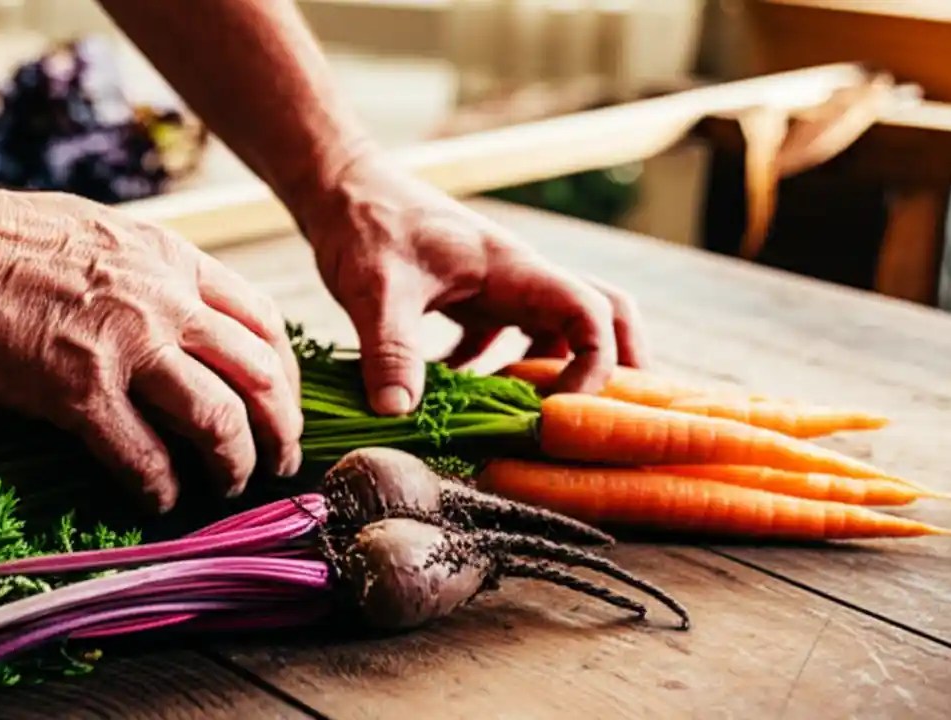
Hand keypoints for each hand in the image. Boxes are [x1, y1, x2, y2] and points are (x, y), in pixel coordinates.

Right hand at [0, 182, 302, 511]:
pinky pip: (143, 456)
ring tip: (230, 486)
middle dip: (281, 427)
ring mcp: (125, 346)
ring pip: (220, 418)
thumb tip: (177, 308)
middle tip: (280, 461)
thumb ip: (150, 270)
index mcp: (171, 260)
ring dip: (235, 463)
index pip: (263, 320)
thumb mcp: (101, 231)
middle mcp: (164, 301)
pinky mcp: (78, 391)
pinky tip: (160, 500)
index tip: (280, 403)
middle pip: (260, 374)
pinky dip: (160, 487)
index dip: (284, 373)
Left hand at [295, 154, 647, 414]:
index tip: (561, 413)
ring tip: (528, 426)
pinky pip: (502, 339)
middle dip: (612, 365)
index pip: (592, 313)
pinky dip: (494, 372)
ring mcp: (496, 286)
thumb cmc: (365, 222)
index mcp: (515, 269)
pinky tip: (458, 399)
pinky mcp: (469, 297)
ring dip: (548, 376)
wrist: (339, 185)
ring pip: (551, 331)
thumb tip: (396, 412)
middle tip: (601, 421)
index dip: (596, 365)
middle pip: (598, 316)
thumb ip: (390, 348)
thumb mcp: (375, 288)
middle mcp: (517, 277)